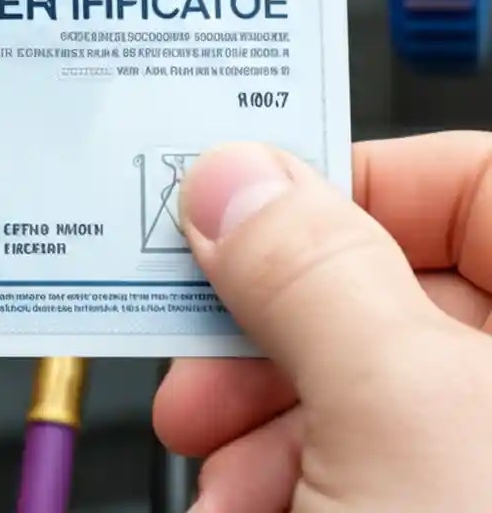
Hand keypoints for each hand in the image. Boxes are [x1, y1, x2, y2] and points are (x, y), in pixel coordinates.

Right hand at [155, 135, 491, 511]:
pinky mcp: (436, 501)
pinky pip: (353, 459)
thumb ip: (311, 272)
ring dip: (253, 419)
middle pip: (386, 290)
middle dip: (267, 332)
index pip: (472, 181)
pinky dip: (280, 477)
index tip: (244, 217)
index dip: (352, 182)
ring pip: (352, 381)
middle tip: (198, 363)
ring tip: (216, 469)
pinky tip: (244, 507)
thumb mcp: (394, 409)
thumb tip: (236, 180)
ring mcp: (484, 455)